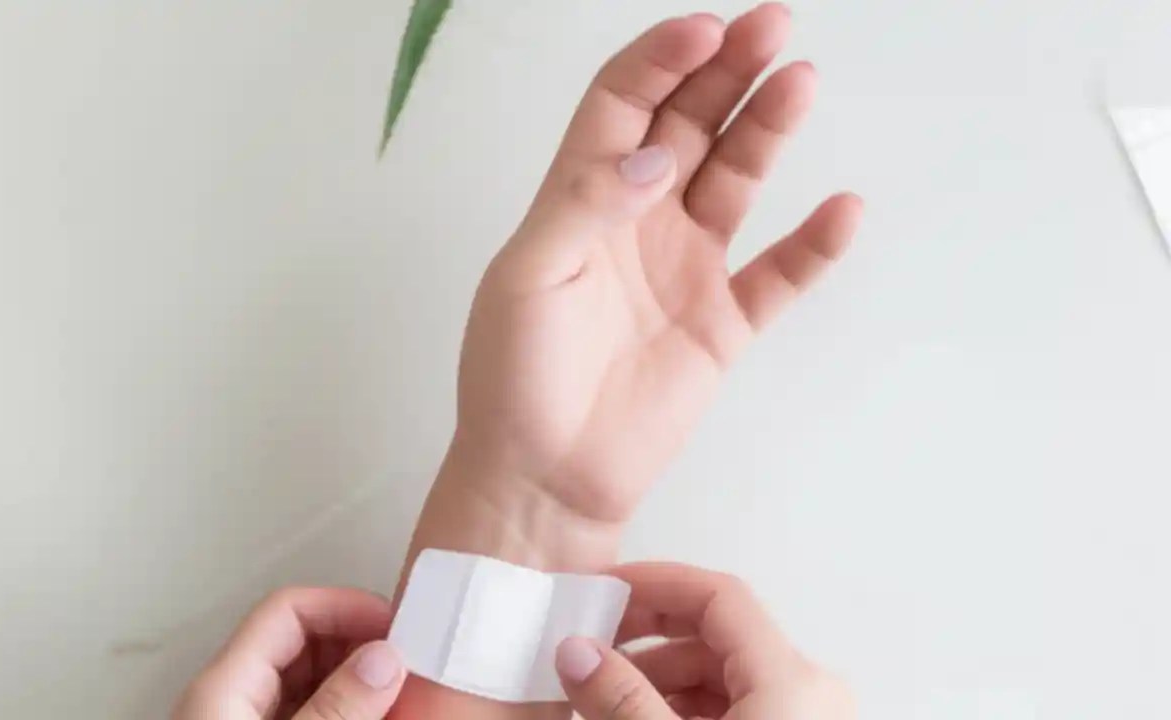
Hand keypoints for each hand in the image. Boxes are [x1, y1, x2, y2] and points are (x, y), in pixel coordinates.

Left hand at [174, 587, 405, 719]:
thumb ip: (336, 707)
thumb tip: (383, 659)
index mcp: (223, 684)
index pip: (287, 609)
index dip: (343, 606)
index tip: (393, 624)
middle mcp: (229, 696)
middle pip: (300, 640)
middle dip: (357, 643)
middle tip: (405, 660)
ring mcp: (242, 718)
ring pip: (307, 677)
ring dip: (354, 677)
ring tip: (397, 690)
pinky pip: (306, 708)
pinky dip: (342, 705)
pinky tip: (373, 712)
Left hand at [449, 4, 862, 524]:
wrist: (543, 478)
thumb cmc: (515, 381)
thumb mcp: (527, 279)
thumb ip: (588, 206)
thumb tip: (658, 151)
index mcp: (579, 202)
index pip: (622, 105)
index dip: (659, 60)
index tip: (705, 29)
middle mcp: (636, 222)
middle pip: (688, 125)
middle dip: (727, 72)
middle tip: (773, 28)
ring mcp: (683, 269)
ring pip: (735, 180)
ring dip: (767, 131)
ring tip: (801, 82)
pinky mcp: (719, 324)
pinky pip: (777, 276)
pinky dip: (812, 246)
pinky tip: (841, 210)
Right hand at [554, 563, 854, 718]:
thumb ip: (621, 698)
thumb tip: (574, 648)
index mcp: (793, 680)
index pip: (719, 595)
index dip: (656, 582)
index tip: (603, 588)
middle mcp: (809, 692)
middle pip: (716, 634)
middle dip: (646, 638)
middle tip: (590, 644)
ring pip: (720, 675)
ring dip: (657, 678)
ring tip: (601, 695)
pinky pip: (731, 708)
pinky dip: (680, 708)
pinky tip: (634, 717)